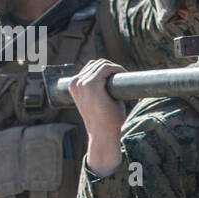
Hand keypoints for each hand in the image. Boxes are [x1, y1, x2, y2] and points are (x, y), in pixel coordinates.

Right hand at [69, 59, 127, 175]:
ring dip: (115, 68)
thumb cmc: (104, 120)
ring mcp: (82, 83)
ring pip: (102, 64)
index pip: (90, 67)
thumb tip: (112, 77)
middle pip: (96, 63)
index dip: (106, 70)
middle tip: (123, 79)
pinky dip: (117, 69)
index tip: (117, 78)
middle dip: (111, 68)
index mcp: (74, 85)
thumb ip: (99, 88)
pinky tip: (124, 75)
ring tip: (124, 78)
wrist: (104, 134)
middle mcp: (76, 83)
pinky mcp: (92, 85)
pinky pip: (107, 68)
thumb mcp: (98, 101)